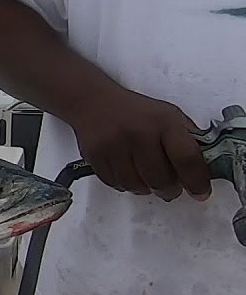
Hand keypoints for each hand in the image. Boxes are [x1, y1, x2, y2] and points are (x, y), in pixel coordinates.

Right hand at [64, 87, 210, 201]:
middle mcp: (139, 134)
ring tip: (148, 180)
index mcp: (164, 122)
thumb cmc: (136, 111)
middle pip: (160, 179)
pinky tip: (129, 174)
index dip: (196, 180)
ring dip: (146, 189)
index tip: (200, 193)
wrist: (93, 101)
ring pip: (136, 186)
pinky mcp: (95, 156)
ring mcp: (114, 146)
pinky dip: (125, 185)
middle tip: (170, 189)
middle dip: (169, 190)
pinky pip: (116, 184)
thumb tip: (202, 167)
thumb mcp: (168, 115)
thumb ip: (186, 138)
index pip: (186, 158)